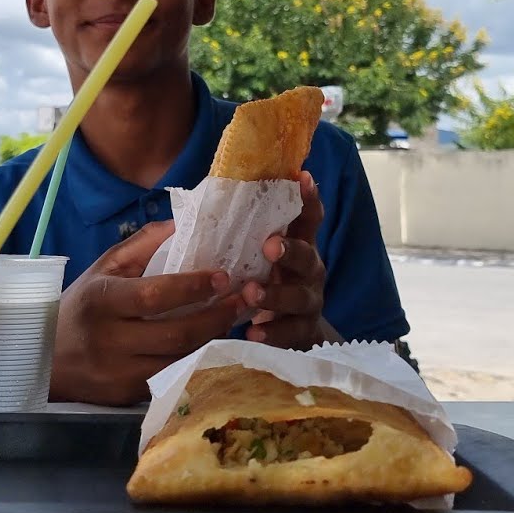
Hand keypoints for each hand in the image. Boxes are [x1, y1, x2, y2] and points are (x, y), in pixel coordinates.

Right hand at [50, 221, 242, 405]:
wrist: (46, 360)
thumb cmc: (81, 306)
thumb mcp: (103, 268)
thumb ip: (142, 244)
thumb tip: (183, 223)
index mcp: (101, 300)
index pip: (155, 295)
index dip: (193, 287)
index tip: (223, 276)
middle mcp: (109, 339)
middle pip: (177, 333)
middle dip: (217, 316)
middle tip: (242, 299)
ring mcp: (119, 373)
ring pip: (181, 360)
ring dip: (213, 340)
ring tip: (234, 320)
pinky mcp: (127, 396)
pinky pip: (173, 379)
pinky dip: (196, 361)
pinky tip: (211, 345)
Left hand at [241, 171, 339, 348]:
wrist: (293, 334)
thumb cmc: (268, 282)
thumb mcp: (261, 256)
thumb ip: (245, 234)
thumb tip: (204, 199)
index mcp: (298, 246)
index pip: (307, 219)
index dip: (308, 198)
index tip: (303, 177)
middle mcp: (309, 270)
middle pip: (307, 256)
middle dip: (290, 250)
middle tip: (270, 245)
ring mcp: (309, 302)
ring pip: (298, 297)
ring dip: (275, 294)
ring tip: (251, 293)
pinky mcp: (302, 332)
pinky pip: (290, 334)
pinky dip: (273, 333)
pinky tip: (253, 334)